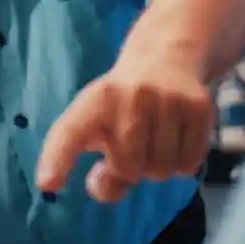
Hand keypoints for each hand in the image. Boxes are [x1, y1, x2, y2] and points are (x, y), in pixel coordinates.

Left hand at [35, 35, 214, 203]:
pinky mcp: (197, 106)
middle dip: (130, 169)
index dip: (57, 158)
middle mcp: (129, 96)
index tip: (47, 183)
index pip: (70, 132)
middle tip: (132, 145)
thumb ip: (102, 172)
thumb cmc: (124, 107)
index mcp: (94, 102)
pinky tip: (176, 136)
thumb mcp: (101, 129)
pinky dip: (182, 163)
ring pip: (162, 170)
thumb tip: (111, 186)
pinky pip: (188, 164)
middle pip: (128, 168)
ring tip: (154, 137)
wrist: (167, 57)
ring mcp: (166, 98)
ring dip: (158, 166)